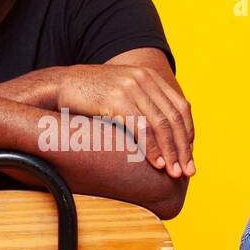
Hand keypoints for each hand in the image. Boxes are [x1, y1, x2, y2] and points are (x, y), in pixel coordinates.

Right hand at [52, 64, 194, 177]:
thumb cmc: (90, 97)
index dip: (188, 134)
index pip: (181, 107)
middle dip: (183, 147)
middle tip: (187, 171)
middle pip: (174, 117)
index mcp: (150, 77)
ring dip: (169, 152)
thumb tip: (161, 136)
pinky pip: (141, 127)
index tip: (188, 156)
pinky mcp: (116, 99)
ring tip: (173, 172)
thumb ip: (142, 106)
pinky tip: (156, 164)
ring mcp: (130, 87)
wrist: (60, 85)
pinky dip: (151, 147)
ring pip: (161, 124)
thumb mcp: (123, 95)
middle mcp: (144, 79)